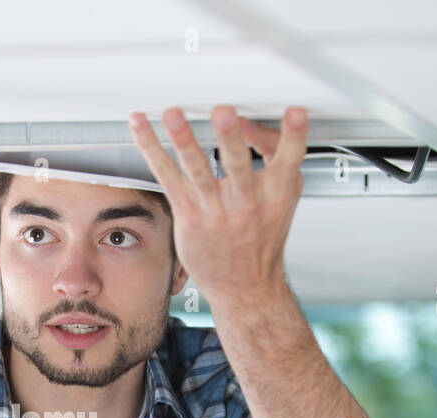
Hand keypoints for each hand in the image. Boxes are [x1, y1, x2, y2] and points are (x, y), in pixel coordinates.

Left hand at [127, 104, 306, 309]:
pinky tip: (142, 129)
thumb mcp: (284, 196)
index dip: (294, 135)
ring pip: (197, 170)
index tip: (295, 113)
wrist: (245, 285)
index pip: (290, 158)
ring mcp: (215, 210)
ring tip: (174, 116)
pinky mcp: (189, 215)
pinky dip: (152, 149)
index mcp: (277, 192)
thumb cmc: (262, 236)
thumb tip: (251, 122)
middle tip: (225, 114)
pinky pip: (167, 176)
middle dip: (231, 138)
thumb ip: (275, 154)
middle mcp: (246, 201)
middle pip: (239, 165)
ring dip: (184, 141)